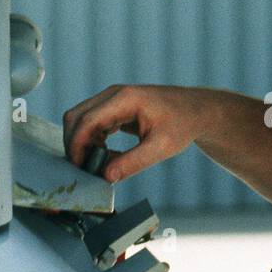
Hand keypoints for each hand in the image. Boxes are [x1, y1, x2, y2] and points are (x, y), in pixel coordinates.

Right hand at [62, 85, 224, 181]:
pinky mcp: (114, 107)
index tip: (79, 166)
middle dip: (74, 144)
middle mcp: (114, 95)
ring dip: (82, 142)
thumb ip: (132, 162)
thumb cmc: (183, 123)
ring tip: (98, 163)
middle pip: (76, 117)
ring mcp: (112, 99)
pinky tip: (107, 155)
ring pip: (80, 119)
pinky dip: (92, 140)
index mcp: (125, 99)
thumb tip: (106, 176)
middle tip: (84, 168)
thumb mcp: (161, 147)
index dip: (77, 144)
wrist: (197, 110)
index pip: (86, 120)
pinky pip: (91, 123)